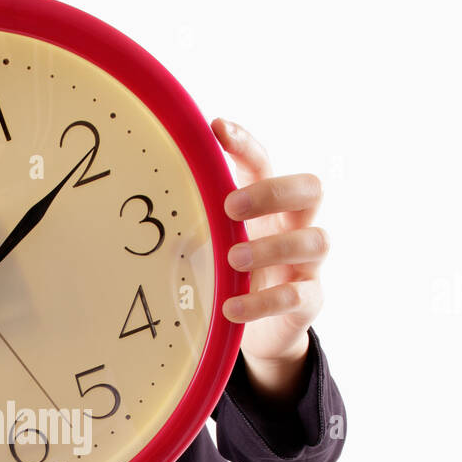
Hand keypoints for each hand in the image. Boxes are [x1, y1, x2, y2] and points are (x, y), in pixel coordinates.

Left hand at [212, 118, 327, 400]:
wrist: (259, 333)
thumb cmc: (232, 277)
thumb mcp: (211, 247)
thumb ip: (196, 225)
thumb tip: (146, 201)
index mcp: (268, 206)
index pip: (263, 163)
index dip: (245, 144)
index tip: (217, 128)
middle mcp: (296, 226)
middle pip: (310, 189)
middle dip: (272, 192)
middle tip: (231, 206)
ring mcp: (307, 264)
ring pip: (314, 241)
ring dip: (272, 247)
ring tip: (234, 259)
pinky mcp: (308, 301)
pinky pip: (297, 296)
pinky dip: (263, 300)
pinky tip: (232, 306)